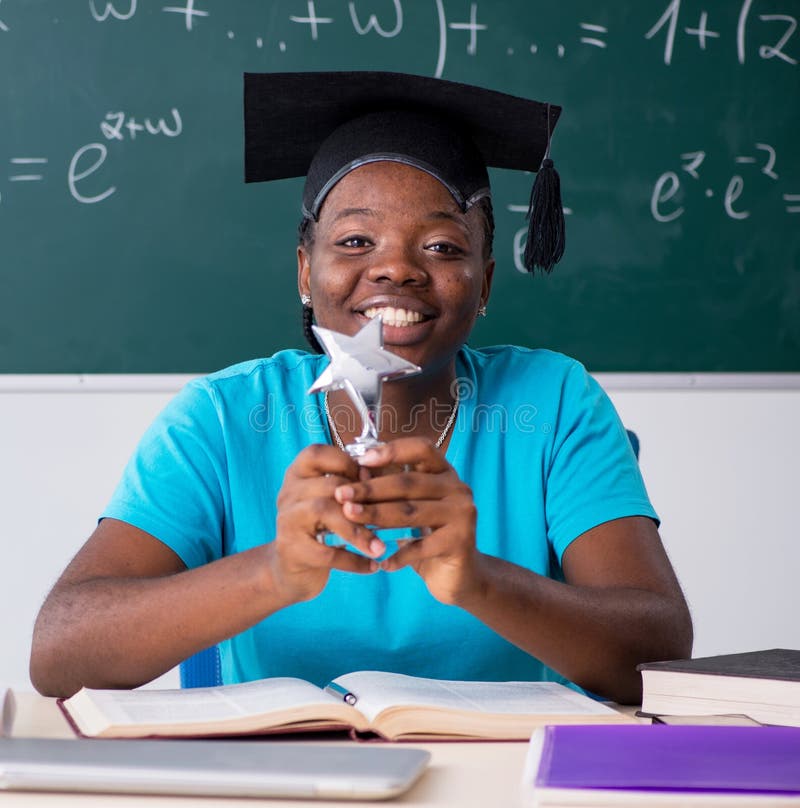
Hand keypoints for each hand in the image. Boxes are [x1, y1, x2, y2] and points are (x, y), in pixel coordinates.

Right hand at [271, 444, 383, 603]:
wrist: (292, 570)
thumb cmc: (322, 528)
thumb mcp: (333, 503)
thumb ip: (352, 487)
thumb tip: (384, 475)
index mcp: (298, 474)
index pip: (317, 453)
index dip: (346, 462)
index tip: (369, 479)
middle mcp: (288, 493)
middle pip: (328, 485)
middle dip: (361, 501)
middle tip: (387, 517)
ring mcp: (287, 520)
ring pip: (325, 512)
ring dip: (358, 531)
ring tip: (381, 547)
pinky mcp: (291, 550)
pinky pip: (327, 553)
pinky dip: (353, 561)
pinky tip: (373, 566)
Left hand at [333, 438, 482, 604]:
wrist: (458, 573)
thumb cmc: (426, 535)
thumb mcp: (408, 506)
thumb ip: (389, 488)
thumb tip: (357, 469)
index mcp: (445, 472)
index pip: (421, 449)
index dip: (392, 451)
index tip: (361, 460)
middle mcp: (458, 488)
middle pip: (409, 483)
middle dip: (371, 489)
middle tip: (341, 495)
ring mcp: (462, 513)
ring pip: (411, 512)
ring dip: (376, 515)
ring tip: (350, 519)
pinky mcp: (460, 541)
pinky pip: (420, 546)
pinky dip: (397, 555)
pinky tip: (379, 561)